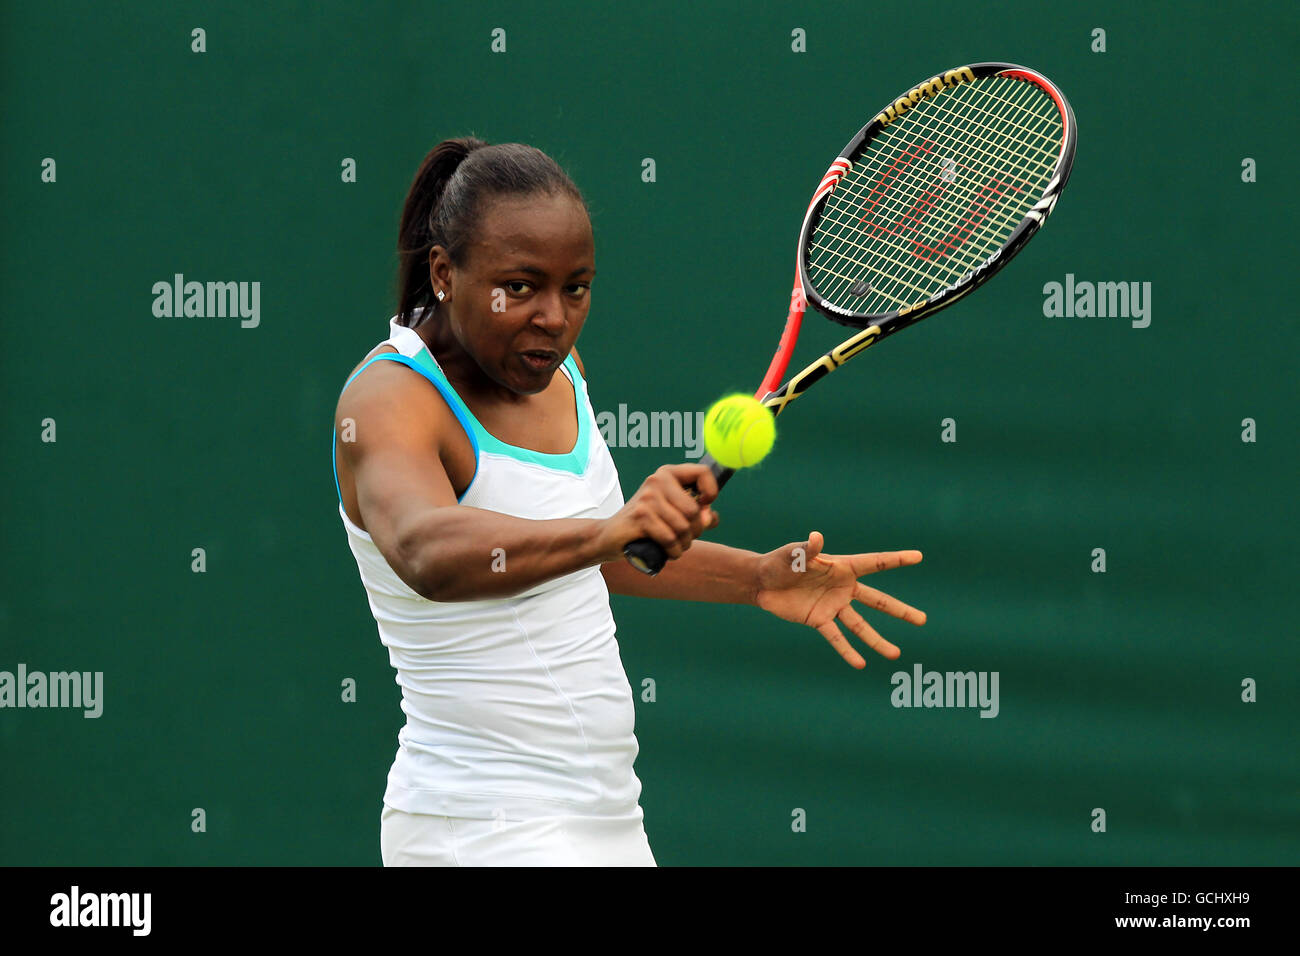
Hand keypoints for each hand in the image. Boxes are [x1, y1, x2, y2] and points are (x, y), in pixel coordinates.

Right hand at [597, 463, 719, 562]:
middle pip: (694, 509)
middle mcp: (657, 480)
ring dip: (684, 544)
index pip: (703, 472)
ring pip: (683, 527)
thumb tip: (710, 517)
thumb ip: (698, 513)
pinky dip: (673, 551)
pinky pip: (670, 538)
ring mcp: (647, 498)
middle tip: (684, 537)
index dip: (711, 492)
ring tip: (675, 545)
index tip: (704, 506)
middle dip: (695, 530)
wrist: (610, 535)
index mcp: (667, 474)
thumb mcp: (673, 512)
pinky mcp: (640, 516)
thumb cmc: (646, 523)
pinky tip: (668, 552)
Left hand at [753, 531, 924, 668]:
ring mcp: (833, 606)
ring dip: (877, 641)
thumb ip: (807, 549)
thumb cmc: (780, 562)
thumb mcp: (793, 554)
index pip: (874, 563)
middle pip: (877, 601)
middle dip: (900, 611)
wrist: (762, 583)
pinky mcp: (819, 620)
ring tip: (895, 654)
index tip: (919, 556)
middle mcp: (843, 588)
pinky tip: (860, 664)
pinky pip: (836, 637)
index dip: (896, 559)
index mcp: (842, 567)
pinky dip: (847, 651)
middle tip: (923, 620)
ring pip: (861, 625)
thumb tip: (816, 537)